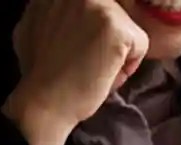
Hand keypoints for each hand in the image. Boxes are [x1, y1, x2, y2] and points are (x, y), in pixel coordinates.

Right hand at [2, 0, 148, 144]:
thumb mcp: (40, 19)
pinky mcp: (116, 27)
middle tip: (85, 60)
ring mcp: (98, 5)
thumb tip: (72, 9)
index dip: (94, 29)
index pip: (102, 7)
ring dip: (117, 51)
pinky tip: (103, 75)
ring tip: (91, 67)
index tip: (82, 46)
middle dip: (106, 38)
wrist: (43, 100)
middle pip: (116, 13)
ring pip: (128, 27)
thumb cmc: (39, 70)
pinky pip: (141, 44)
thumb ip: (60, 7)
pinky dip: (128, 66)